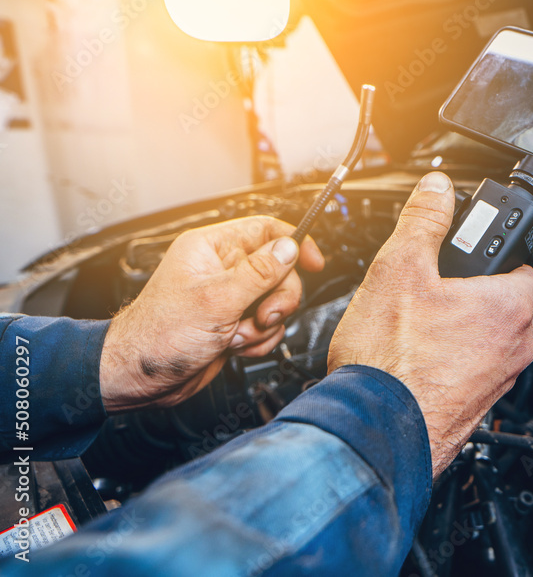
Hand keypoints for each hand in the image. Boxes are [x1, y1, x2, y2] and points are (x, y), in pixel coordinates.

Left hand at [101, 217, 324, 411]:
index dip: (294, 243)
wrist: (141, 378)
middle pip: (279, 271)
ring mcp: (229, 298)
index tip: (314, 261)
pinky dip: (258, 340)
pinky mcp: (233, 323)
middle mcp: (222, 269)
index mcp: (211, 249)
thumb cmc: (158, 336)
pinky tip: (234, 346)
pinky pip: (267, 326)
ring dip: (263, 325)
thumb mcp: (217, 299)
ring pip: (276, 302)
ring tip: (235, 335)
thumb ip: (260, 272)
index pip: (265, 230)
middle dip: (276, 298)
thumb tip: (289, 247)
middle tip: (262, 315)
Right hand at [327, 172, 532, 475]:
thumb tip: (437, 188)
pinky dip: (449, 363)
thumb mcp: (400, 268)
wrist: (374, 431)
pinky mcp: (475, 411)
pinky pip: (470, 374)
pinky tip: (412, 360)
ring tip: (416, 326)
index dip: (501, 257)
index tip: (476, 254)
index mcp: (509, 308)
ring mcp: (497, 384)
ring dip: (461, 331)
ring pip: (488, 342)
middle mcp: (514, 349)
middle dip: (474, 295)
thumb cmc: (391, 360)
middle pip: (506, 307)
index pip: (528, 271)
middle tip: (434, 289)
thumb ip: (424, 220)